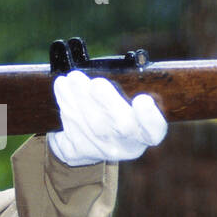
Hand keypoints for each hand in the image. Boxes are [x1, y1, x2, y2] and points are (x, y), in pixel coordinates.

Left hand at [46, 71, 167, 166]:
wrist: (91, 139)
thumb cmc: (116, 111)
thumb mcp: (130, 101)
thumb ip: (130, 87)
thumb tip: (124, 64)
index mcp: (144, 133)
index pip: (154, 131)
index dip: (150, 118)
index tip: (142, 100)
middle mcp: (125, 146)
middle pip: (121, 126)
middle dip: (106, 100)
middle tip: (95, 83)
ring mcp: (101, 151)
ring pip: (91, 127)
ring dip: (78, 99)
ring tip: (70, 80)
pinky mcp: (78, 152)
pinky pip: (69, 134)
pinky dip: (65, 108)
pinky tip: (62, 91)